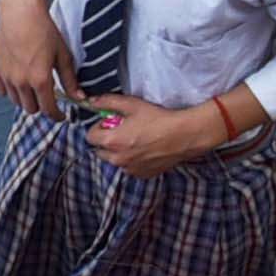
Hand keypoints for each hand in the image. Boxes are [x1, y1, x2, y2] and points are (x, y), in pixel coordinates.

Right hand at [0, 0, 68, 116]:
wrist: (20, 15)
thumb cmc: (44, 31)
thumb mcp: (63, 55)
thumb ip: (70, 79)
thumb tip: (79, 97)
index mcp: (40, 79)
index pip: (48, 109)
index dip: (56, 116)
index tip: (61, 116)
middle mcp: (21, 82)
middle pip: (31, 109)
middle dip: (41, 106)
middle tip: (47, 97)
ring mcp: (7, 78)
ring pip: (16, 101)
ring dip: (26, 99)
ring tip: (32, 88)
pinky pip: (2, 91)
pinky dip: (11, 91)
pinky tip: (18, 82)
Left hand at [82, 95, 225, 176]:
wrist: (186, 135)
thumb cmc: (159, 119)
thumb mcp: (132, 105)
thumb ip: (108, 102)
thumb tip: (92, 101)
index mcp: (111, 142)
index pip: (90, 136)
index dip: (99, 127)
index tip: (109, 122)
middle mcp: (117, 159)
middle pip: (100, 151)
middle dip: (107, 141)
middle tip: (122, 131)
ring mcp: (130, 169)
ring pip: (115, 160)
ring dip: (119, 152)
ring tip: (136, 140)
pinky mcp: (143, 174)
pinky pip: (130, 168)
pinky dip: (133, 161)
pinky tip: (146, 149)